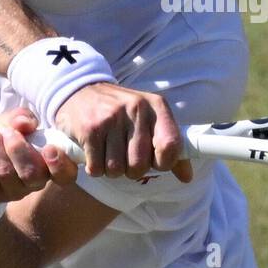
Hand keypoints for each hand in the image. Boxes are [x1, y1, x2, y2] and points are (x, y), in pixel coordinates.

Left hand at [0, 108, 79, 202]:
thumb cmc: (2, 138)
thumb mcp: (13, 123)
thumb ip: (21, 118)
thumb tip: (25, 123)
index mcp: (48, 166)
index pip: (65, 175)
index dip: (60, 165)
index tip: (49, 148)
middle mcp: (34, 183)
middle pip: (31, 174)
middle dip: (18, 150)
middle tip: (5, 130)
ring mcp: (12, 192)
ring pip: (5, 172)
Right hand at [55, 83, 193, 182]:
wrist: (80, 90)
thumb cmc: (120, 112)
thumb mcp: (148, 120)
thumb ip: (169, 146)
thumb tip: (187, 177)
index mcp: (156, 106)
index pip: (171, 145)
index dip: (164, 162)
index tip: (155, 162)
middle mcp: (136, 108)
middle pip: (140, 165)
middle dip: (131, 169)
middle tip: (124, 156)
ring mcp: (112, 118)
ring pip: (117, 169)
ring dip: (111, 170)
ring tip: (108, 153)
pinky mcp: (90, 129)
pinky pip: (97, 168)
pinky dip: (95, 168)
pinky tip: (94, 153)